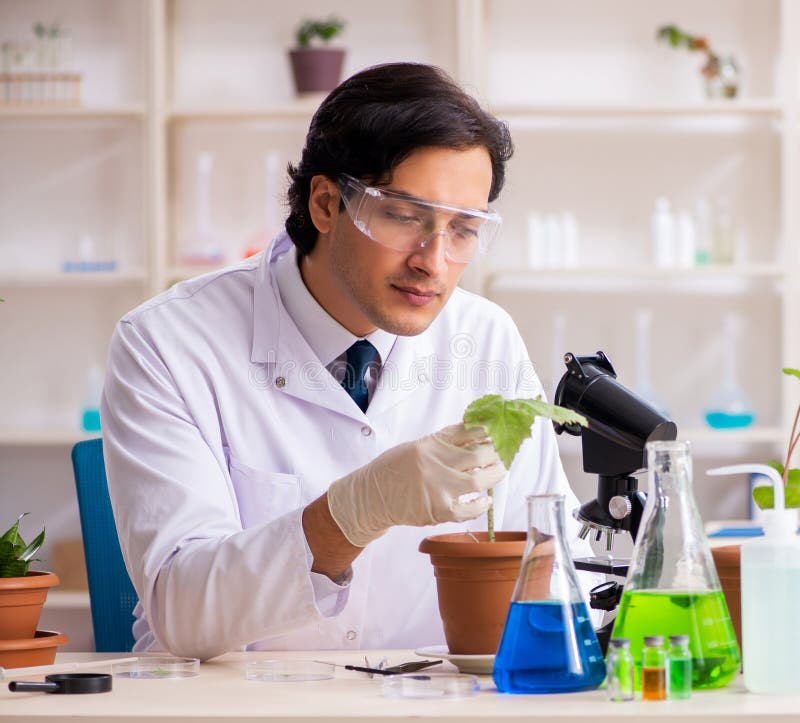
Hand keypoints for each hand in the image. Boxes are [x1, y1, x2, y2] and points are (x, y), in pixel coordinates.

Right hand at [326, 423, 505, 546]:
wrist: (372, 497)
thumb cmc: (395, 469)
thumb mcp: (417, 446)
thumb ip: (444, 441)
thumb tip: (476, 432)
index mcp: (429, 445)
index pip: (467, 432)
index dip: (487, 430)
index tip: (497, 430)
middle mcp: (434, 465)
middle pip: (479, 455)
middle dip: (495, 452)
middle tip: (502, 451)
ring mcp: (438, 489)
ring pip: (479, 481)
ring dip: (495, 475)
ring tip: (499, 471)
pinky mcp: (439, 511)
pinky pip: (469, 509)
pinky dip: (481, 505)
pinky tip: (485, 500)